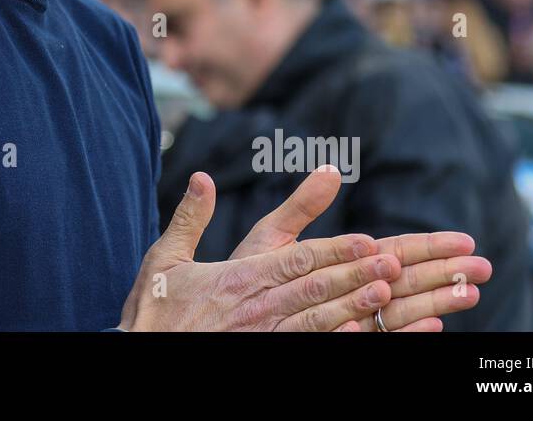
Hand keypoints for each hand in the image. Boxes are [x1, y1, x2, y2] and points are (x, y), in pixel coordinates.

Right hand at [118, 168, 399, 330]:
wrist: (138, 353)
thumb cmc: (152, 311)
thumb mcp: (164, 257)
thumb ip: (190, 217)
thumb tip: (202, 177)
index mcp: (237, 278)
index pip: (294, 260)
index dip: (332, 250)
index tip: (366, 241)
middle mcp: (255, 308)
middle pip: (314, 287)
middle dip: (356, 273)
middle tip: (394, 262)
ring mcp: (261, 337)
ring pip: (316, 319)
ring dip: (353, 307)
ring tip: (386, 294)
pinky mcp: (261, 355)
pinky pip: (305, 348)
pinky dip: (333, 340)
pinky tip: (357, 335)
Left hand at [228, 166, 491, 331]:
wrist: (218, 314)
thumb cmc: (245, 275)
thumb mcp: (271, 236)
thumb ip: (302, 206)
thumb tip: (329, 168)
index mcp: (342, 263)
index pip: (394, 252)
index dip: (429, 246)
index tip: (464, 240)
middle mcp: (352, 292)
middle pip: (408, 281)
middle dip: (447, 274)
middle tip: (484, 267)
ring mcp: (349, 318)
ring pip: (400, 311)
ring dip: (436, 302)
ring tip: (469, 293)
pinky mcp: (333, 337)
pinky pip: (373, 337)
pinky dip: (401, 332)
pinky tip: (430, 326)